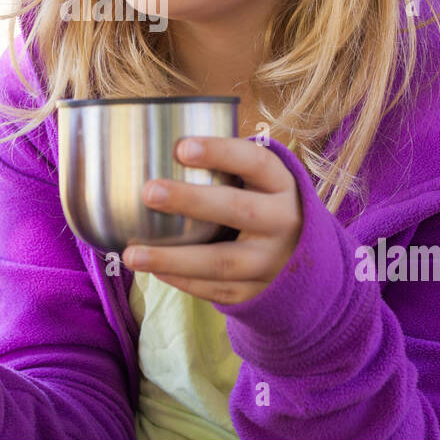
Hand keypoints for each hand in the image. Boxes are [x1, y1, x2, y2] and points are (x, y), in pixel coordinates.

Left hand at [121, 136, 302, 305]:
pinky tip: (154, 271)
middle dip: (191, 201)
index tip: (181, 147)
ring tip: (132, 254)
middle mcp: (284, 222)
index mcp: (282, 185)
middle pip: (239, 210)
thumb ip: (223, 166)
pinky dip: (183, 281)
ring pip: (222, 261)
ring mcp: (273, 261)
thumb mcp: (260, 182)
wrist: (307, 259)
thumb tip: (153, 148)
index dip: (221, 152)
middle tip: (148, 192)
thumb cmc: (263, 205)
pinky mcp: (259, 292)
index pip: (256, 162)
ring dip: (173, 258)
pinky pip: (217, 289)